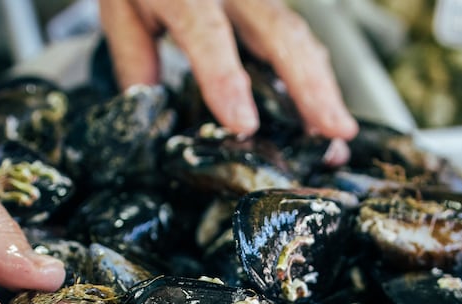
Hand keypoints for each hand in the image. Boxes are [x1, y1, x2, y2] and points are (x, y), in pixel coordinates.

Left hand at [99, 0, 358, 139]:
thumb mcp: (124, 9)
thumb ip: (135, 57)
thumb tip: (150, 111)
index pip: (208, 33)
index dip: (226, 80)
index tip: (243, 124)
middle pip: (278, 33)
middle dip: (308, 86)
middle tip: (332, 132)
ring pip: (297, 36)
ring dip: (322, 86)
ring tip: (337, 133)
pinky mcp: (269, 3)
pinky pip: (297, 37)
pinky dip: (315, 75)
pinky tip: (325, 110)